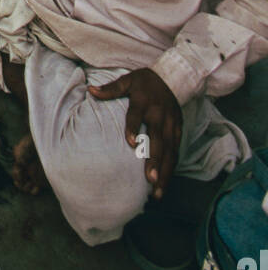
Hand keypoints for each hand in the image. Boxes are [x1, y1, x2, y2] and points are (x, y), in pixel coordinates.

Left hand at [88, 68, 181, 199]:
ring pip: (169, 151)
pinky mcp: (178, 132)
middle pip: (157, 139)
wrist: (172, 79)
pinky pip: (175, 153)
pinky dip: (171, 169)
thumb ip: (111, 88)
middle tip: (149, 179)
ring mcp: (171, 125)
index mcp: (144, 102)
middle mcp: (159, 115)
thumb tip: (91, 90)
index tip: (131, 143)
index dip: (134, 128)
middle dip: (155, 160)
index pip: (137, 115)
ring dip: (164, 171)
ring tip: (157, 191)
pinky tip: (164, 184)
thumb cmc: (145, 82)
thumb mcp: (127, 80)